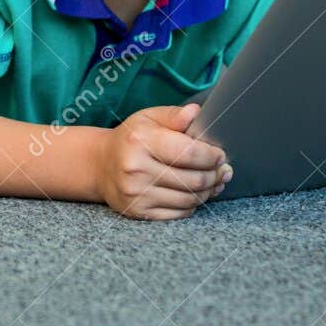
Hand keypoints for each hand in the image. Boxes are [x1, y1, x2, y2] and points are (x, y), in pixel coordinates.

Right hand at [98, 104, 232, 219]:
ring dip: (208, 192)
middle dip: (215, 175)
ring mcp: (136, 193)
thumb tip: (196, 113)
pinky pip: (178, 213)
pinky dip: (192, 205)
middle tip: (224, 171)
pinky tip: (196, 194)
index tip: (220, 155)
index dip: (211, 156)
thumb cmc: (130, 139)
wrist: (100, 165)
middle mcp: (136, 169)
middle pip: (193, 179)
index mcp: (140, 141)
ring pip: (188, 199)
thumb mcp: (148, 118)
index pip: (188, 153)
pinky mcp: (138, 212)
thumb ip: (173, 115)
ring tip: (215, 182)